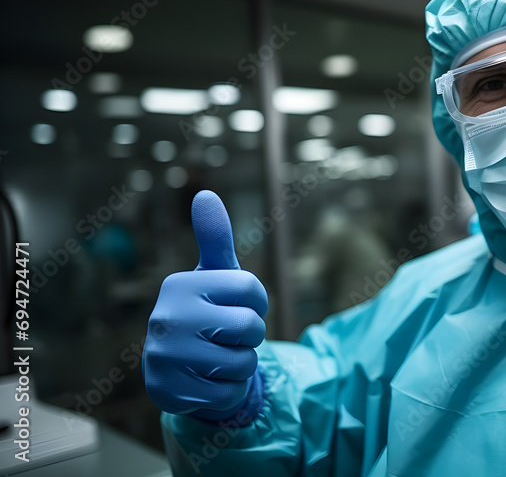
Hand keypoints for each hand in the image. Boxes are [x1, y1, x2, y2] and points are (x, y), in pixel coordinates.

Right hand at [143, 190, 267, 419]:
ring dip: (242, 364)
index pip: (252, 289)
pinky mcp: (169, 392)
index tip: (242, 305)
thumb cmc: (207, 313)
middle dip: (251, 336)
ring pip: (243, 363)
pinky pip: (230, 393)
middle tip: (228, 336)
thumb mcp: (215, 276)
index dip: (259, 301)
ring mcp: (164, 357)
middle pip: (250, 327)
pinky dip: (230, 391)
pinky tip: (209, 381)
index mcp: (180, 285)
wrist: (179, 369)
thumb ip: (215, 238)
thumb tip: (206, 195)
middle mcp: (165, 318)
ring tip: (219, 358)